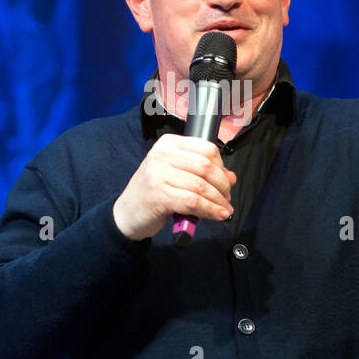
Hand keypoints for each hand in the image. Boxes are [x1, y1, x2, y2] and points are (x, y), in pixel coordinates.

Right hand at [113, 134, 237, 240]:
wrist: (127, 213)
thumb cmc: (153, 193)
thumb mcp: (176, 176)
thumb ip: (201, 173)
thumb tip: (231, 177)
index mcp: (169, 144)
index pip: (206, 149)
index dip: (222, 167)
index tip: (226, 181)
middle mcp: (162, 155)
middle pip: (206, 167)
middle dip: (222, 186)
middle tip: (226, 198)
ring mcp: (158, 174)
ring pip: (201, 186)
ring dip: (218, 201)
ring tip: (223, 209)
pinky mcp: (159, 195)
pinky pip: (193, 202)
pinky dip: (209, 210)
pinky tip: (216, 215)